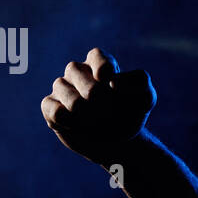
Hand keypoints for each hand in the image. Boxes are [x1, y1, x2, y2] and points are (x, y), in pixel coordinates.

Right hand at [41, 48, 155, 165]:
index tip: (111, 84)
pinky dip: (64, 119)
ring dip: (80, 107)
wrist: (118, 142)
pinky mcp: (51, 107)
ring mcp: (63, 88)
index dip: (102, 67)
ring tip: (93, 120)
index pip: (96, 56)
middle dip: (93, 91)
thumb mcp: (146, 99)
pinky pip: (51, 107)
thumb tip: (114, 81)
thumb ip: (140, 83)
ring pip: (61, 87)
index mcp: (100, 64)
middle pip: (74, 68)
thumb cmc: (130, 114)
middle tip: (107, 109)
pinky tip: (76, 126)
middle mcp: (79, 72)